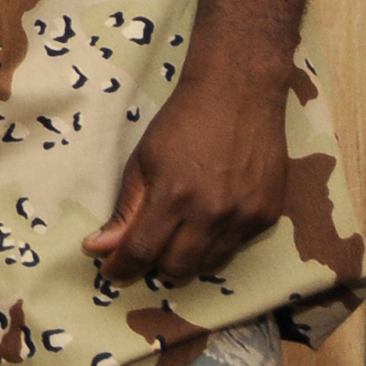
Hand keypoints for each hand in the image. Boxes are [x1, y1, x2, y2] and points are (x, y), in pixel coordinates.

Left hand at [84, 71, 290, 289]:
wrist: (239, 94)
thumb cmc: (182, 123)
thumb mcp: (142, 161)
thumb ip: (125, 209)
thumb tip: (98, 247)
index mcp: (174, 196)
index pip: (142, 252)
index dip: (122, 268)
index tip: (112, 271)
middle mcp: (212, 213)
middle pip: (178, 268)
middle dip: (155, 266)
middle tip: (147, 250)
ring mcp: (244, 217)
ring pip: (209, 264)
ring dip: (187, 259)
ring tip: (176, 236)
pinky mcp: (267, 215)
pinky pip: (236, 248)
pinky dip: (216, 244)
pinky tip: (208, 221)